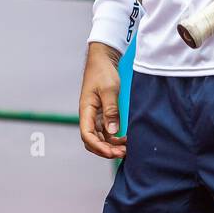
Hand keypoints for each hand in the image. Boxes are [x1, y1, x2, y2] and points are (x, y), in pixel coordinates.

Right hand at [79, 43, 125, 158]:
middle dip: (106, 150)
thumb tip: (113, 132)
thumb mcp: (109, 89)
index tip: (112, 153)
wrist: (104, 59)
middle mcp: (89, 116)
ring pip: (101, 138)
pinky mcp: (104, 113)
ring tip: (127, 148)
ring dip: (112, 145)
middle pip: (93, 141)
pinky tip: (126, 139)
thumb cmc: (103, 71)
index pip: (87, 135)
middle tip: (123, 153)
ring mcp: (97, 116)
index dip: (98, 147)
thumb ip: (111, 110)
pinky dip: (116, 138)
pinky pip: (108, 131)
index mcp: (86, 110)